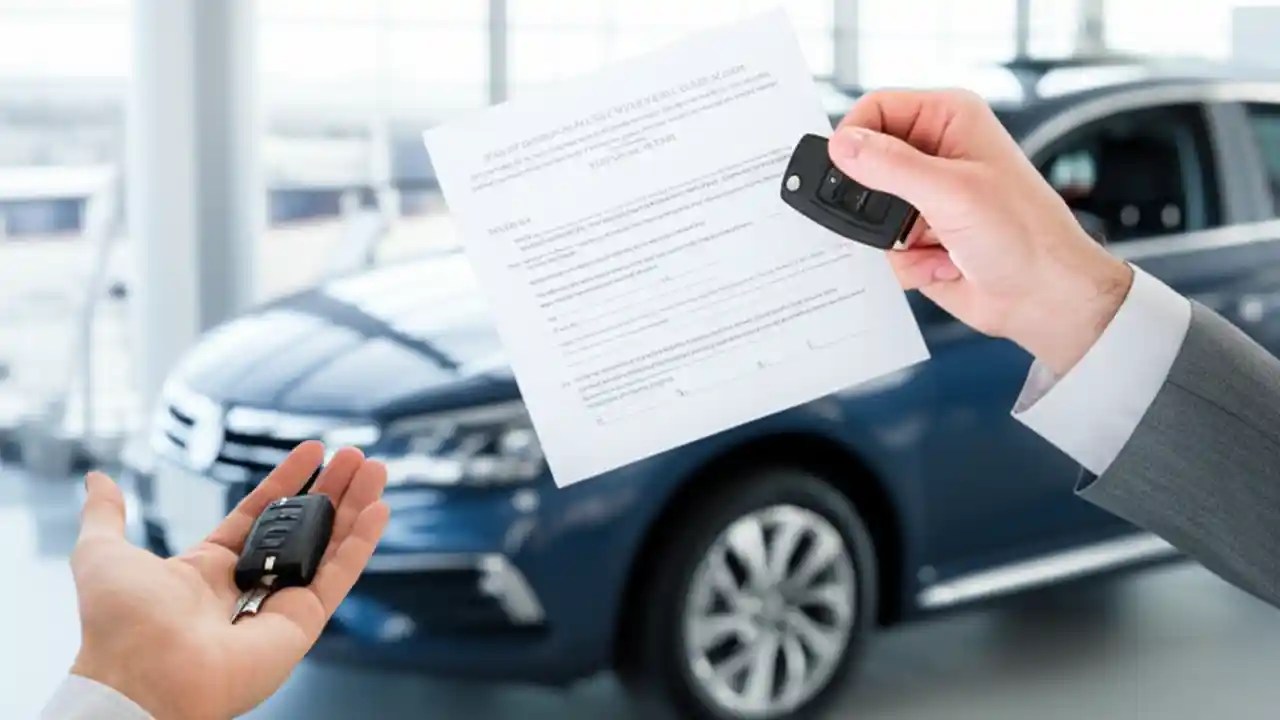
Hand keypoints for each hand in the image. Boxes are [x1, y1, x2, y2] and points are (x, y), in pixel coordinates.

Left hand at [68, 442, 388, 718]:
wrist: (141, 676)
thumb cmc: (119, 625)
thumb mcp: (102, 553)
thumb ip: (108, 514)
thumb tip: (98, 481)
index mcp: (208, 571)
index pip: (260, 515)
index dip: (287, 481)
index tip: (313, 451)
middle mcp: (250, 587)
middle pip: (304, 526)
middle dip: (332, 489)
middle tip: (357, 457)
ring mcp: (279, 605)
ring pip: (329, 547)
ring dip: (356, 507)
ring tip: (376, 469)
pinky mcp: (303, 624)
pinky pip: (339, 577)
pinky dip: (363, 543)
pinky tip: (379, 510)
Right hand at [828, 89, 1132, 374]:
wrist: (1044, 298)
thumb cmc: (1025, 235)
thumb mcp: (951, 192)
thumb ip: (890, 166)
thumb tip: (842, 145)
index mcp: (949, 120)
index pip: (876, 109)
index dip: (853, 136)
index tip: (841, 168)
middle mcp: (935, 153)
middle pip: (866, 162)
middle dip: (874, 201)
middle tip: (899, 219)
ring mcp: (927, 197)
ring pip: (870, 211)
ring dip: (895, 239)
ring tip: (935, 244)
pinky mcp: (921, 235)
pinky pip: (884, 247)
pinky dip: (908, 262)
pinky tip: (945, 262)